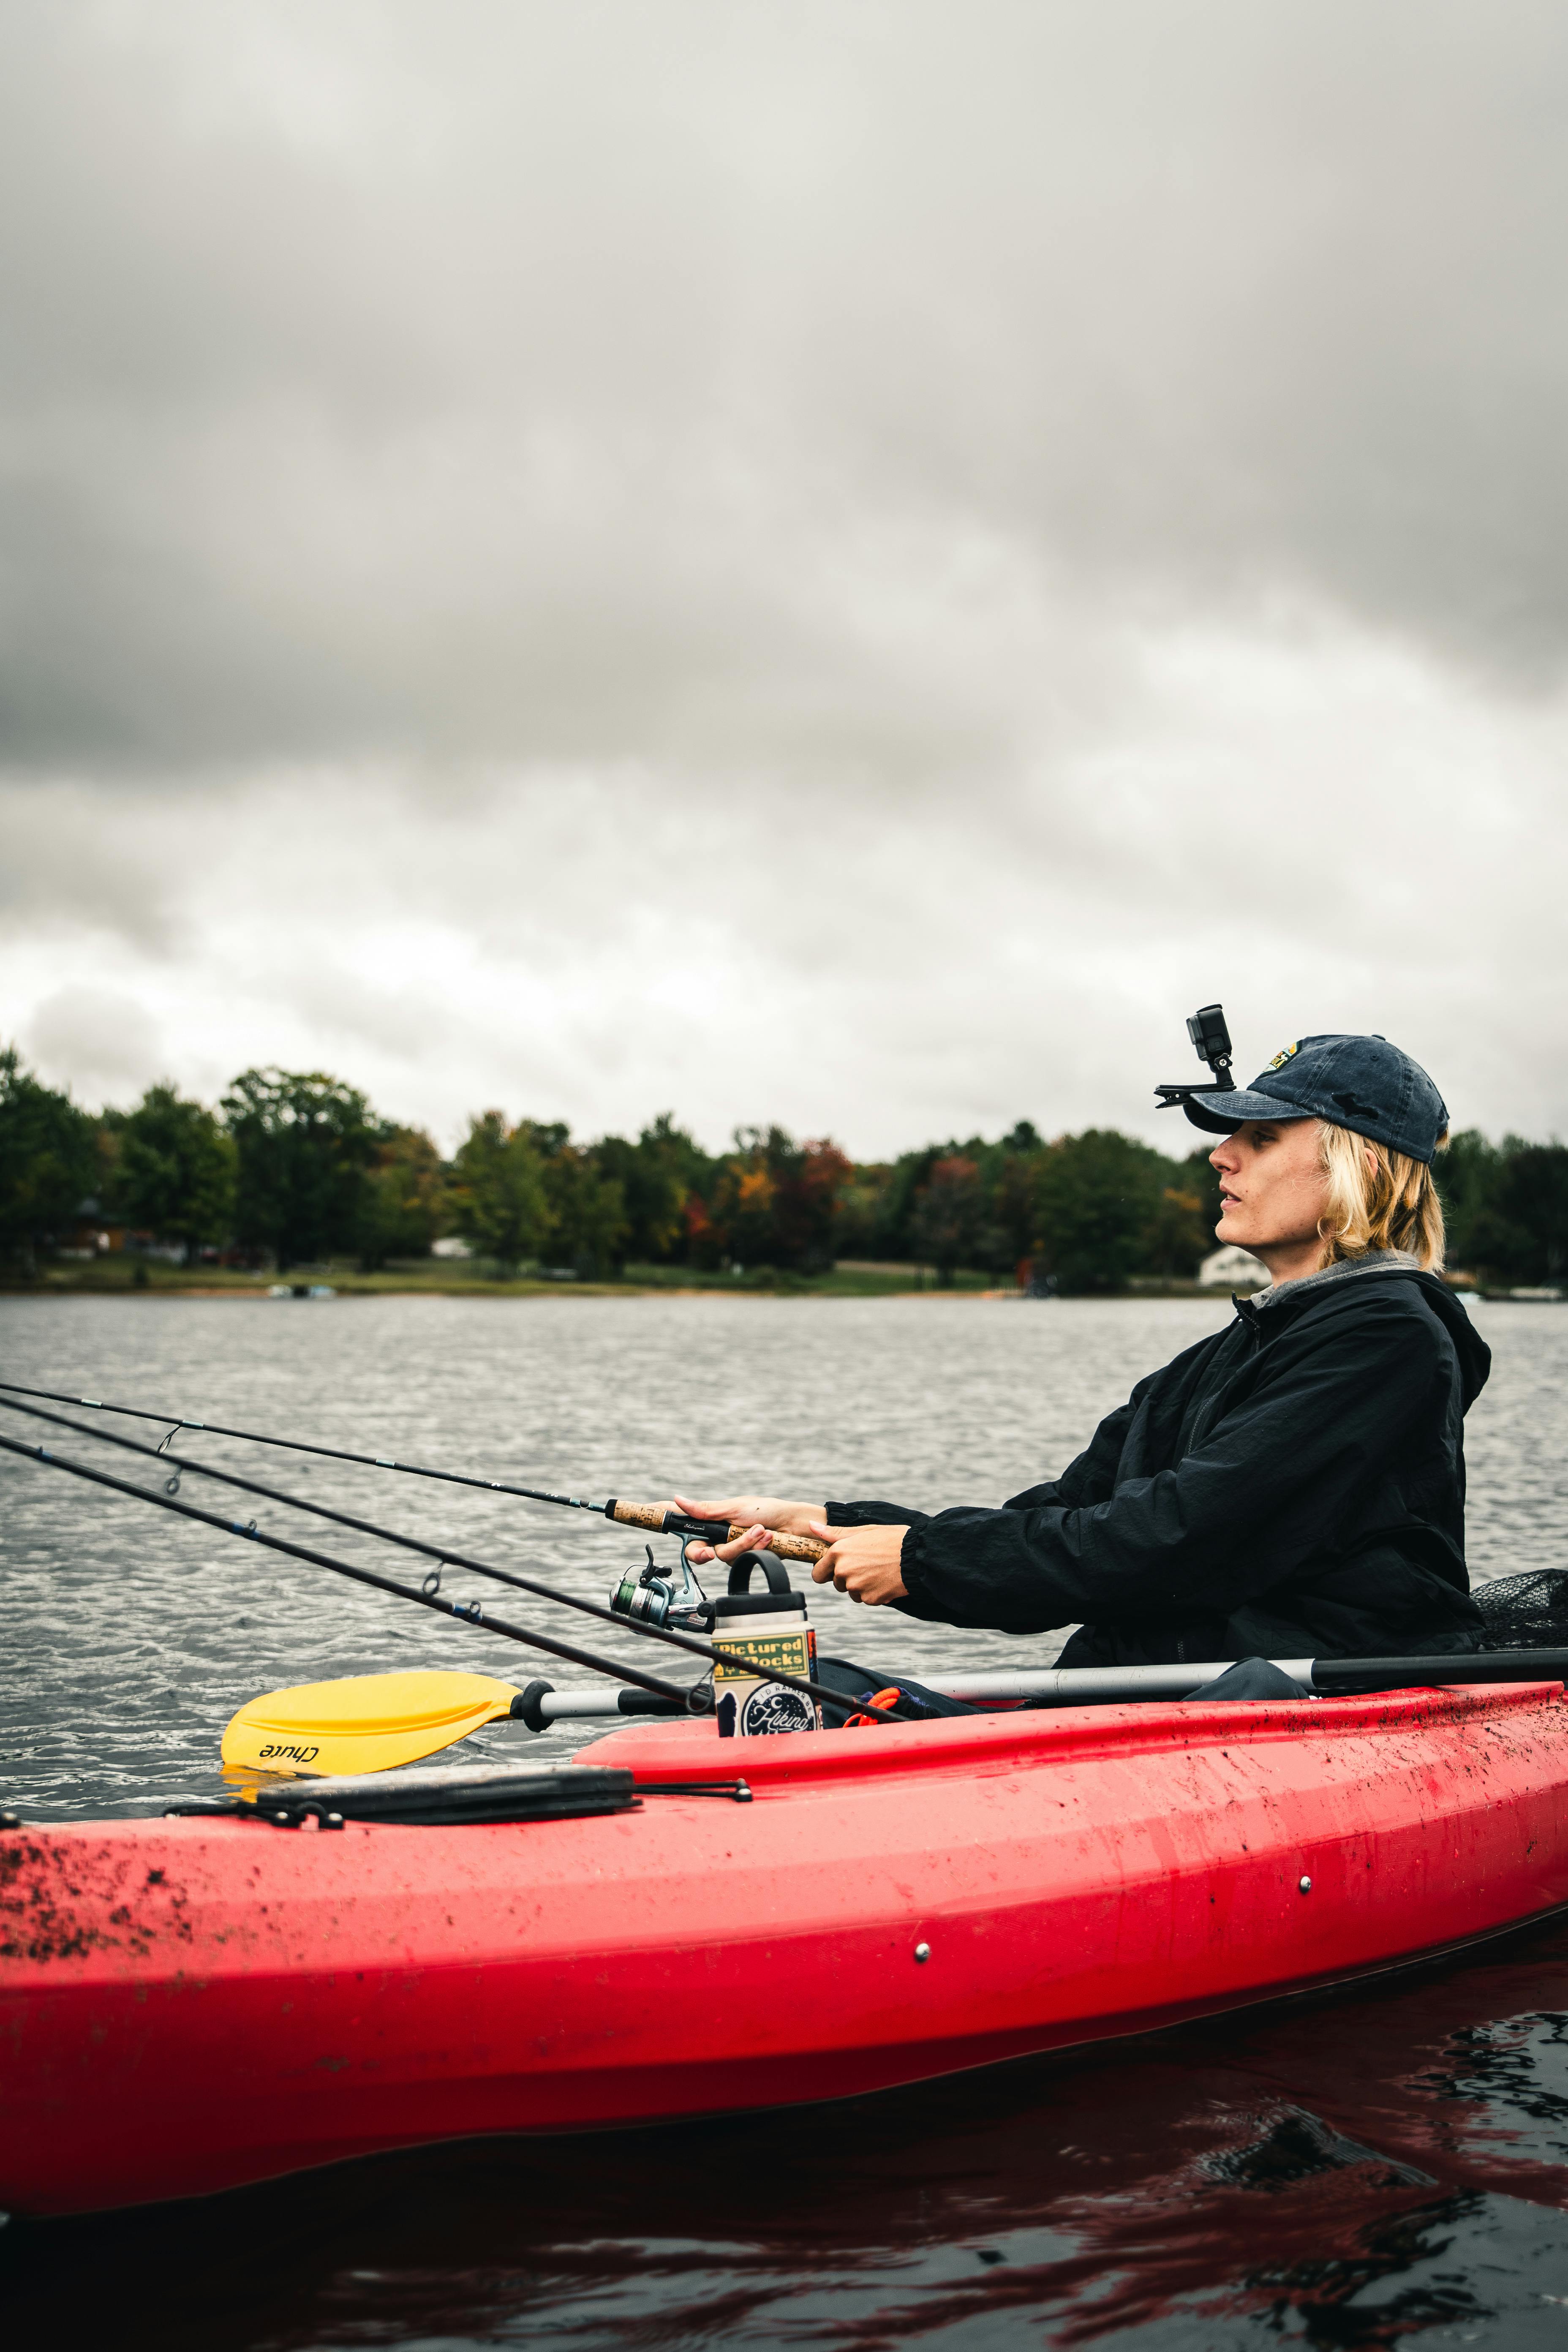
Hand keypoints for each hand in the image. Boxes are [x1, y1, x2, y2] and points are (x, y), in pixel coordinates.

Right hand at [671, 1495, 825, 1565]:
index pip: (680, 1519)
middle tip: (707, 1553)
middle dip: (701, 1553)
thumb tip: (677, 1499)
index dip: (660, 1517)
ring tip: (761, 1530)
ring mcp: (729, 1548)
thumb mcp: (734, 1508)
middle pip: (695, 1551)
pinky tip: (767, 1537)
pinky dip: (755, 1546)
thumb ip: (705, 1510)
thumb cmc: (766, 1509)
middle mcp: (716, 1535)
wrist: (794, 1525)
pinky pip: (741, 1559)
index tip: (640, 1509)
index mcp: (710, 1518)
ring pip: (722, 1556)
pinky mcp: (744, 1559)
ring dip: (744, 1542)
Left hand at [807, 1521, 907, 1606]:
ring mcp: (856, 1587)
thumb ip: (835, 1532)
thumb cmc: (892, 1539)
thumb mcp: (863, 1530)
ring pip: (852, 1592)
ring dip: (861, 1585)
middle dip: (847, 1577)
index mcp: (838, 1553)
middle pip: (837, 1583)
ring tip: (878, 1570)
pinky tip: (885, 1580)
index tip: (840, 1566)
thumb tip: (811, 1526)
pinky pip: (866, 1598)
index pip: (818, 1573)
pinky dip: (874, 1592)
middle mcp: (843, 1572)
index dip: (828, 1571)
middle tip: (867, 1564)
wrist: (918, 1556)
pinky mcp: (870, 1599)